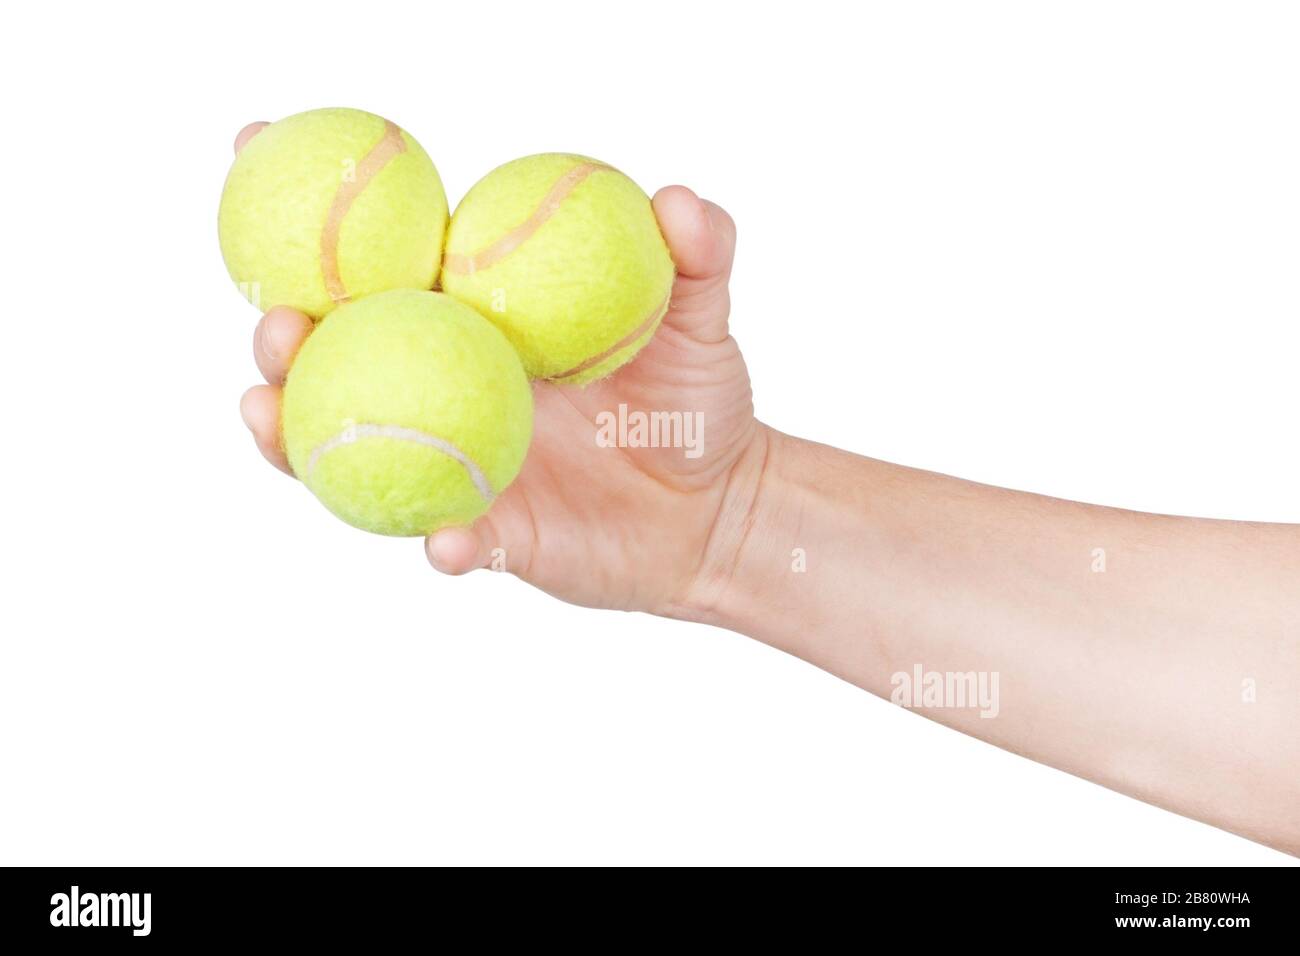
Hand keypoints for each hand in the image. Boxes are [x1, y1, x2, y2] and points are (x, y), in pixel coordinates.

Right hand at [236, 122, 762, 614]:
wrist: (718, 507)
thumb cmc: (694, 401)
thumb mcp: (701, 320)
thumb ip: (697, 255)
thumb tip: (678, 200)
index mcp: (476, 322)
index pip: (385, 264)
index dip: (316, 218)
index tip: (252, 148)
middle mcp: (446, 389)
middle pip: (337, 362)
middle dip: (280, 341)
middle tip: (274, 325)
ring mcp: (455, 464)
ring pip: (353, 457)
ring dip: (297, 442)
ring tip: (269, 417)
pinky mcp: (490, 537)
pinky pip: (451, 542)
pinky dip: (444, 542)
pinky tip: (449, 541)